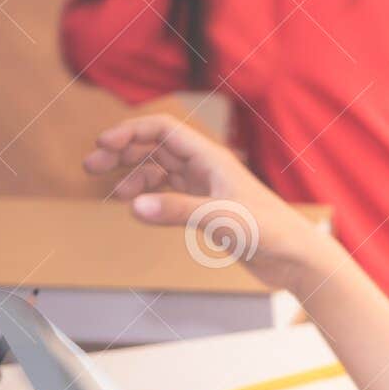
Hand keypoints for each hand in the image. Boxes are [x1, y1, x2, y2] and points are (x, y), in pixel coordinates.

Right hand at [83, 114, 336, 295]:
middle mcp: (208, 169)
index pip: (163, 130)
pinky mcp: (211, 212)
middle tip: (91, 166)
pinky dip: (153, 198)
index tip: (101, 145)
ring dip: (136, 176)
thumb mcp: (219, 218)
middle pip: (157, 148)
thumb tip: (134, 206)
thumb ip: (177, 210)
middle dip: (124, 152)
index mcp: (211, 158)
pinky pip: (172, 196)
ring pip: (162, 172)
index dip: (130, 132)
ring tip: (113, 192)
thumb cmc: (270, 231)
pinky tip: (140, 208)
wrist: (296, 258)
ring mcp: (209, 190)